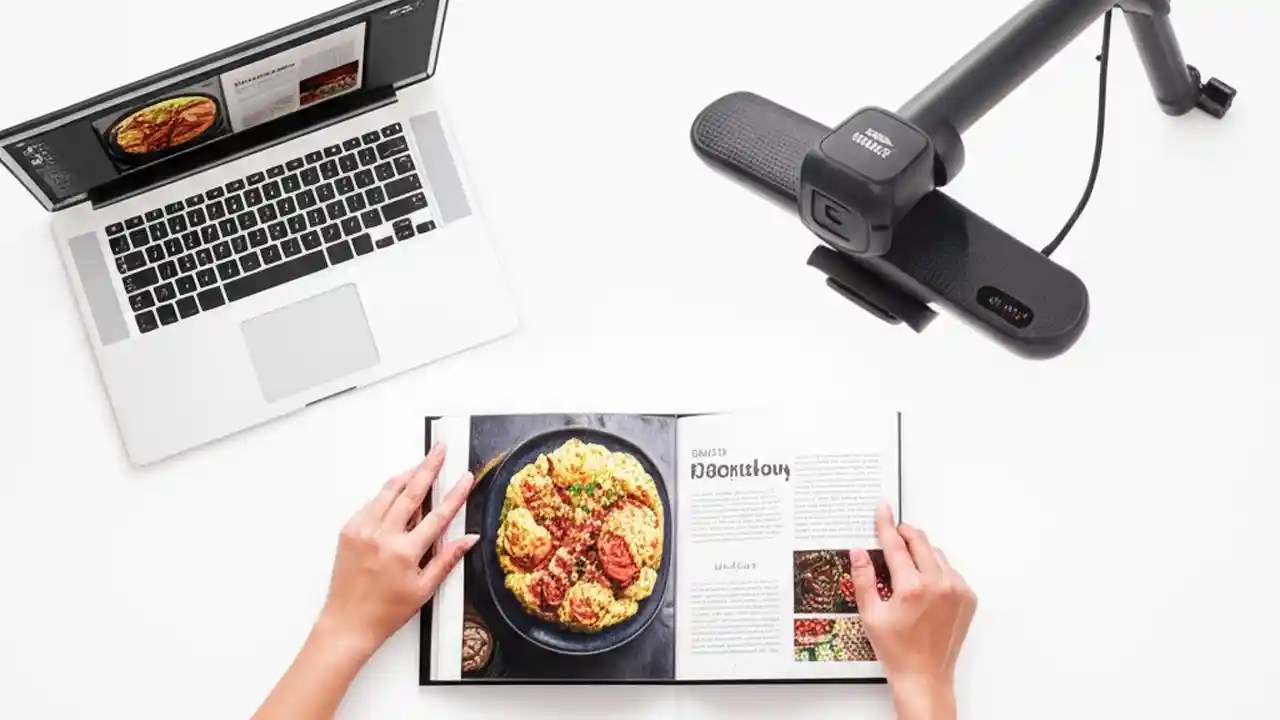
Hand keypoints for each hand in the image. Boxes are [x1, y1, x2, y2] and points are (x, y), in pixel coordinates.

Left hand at [317, 442, 478, 658]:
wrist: (348, 622)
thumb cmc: (385, 612)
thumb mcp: (424, 589)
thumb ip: (447, 559)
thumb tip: (469, 539)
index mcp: (405, 552)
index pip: (438, 515)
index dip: (455, 494)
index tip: (465, 478)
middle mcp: (382, 536)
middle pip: (411, 492)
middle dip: (428, 467)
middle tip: (440, 450)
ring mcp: (362, 530)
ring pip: (388, 492)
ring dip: (406, 475)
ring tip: (420, 464)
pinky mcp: (349, 530)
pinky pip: (371, 504)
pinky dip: (386, 495)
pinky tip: (396, 492)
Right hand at [848, 504, 976, 719]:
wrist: (925, 676)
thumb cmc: (897, 650)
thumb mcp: (871, 614)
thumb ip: (863, 578)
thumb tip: (858, 551)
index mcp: (912, 587)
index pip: (896, 545)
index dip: (886, 524)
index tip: (882, 508)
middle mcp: (939, 584)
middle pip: (920, 541)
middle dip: (905, 533)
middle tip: (892, 532)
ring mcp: (958, 590)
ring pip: (937, 554)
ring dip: (921, 551)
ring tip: (907, 566)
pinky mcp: (969, 598)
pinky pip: (951, 570)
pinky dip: (937, 569)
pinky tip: (925, 584)